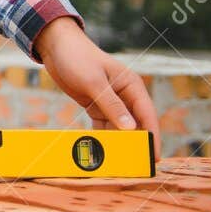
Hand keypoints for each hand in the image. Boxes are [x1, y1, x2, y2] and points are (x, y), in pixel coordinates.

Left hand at [34, 18, 161, 162]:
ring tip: (117, 163)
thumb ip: (112, 105)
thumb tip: (130, 129)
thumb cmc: (77, 58)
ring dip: (118, 143)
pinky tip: (100, 150)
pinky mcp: (96, 105)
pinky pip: (103, 125)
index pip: (147, 115)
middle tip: (136, 166)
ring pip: (119, 128)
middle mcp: (125, 95)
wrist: (56, 45)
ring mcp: (111, 101)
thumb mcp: (94, 82)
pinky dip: (102, 137)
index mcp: (132, 86)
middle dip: (136, 143)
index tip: (154, 157)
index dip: (152, 137)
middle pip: (135, 124)